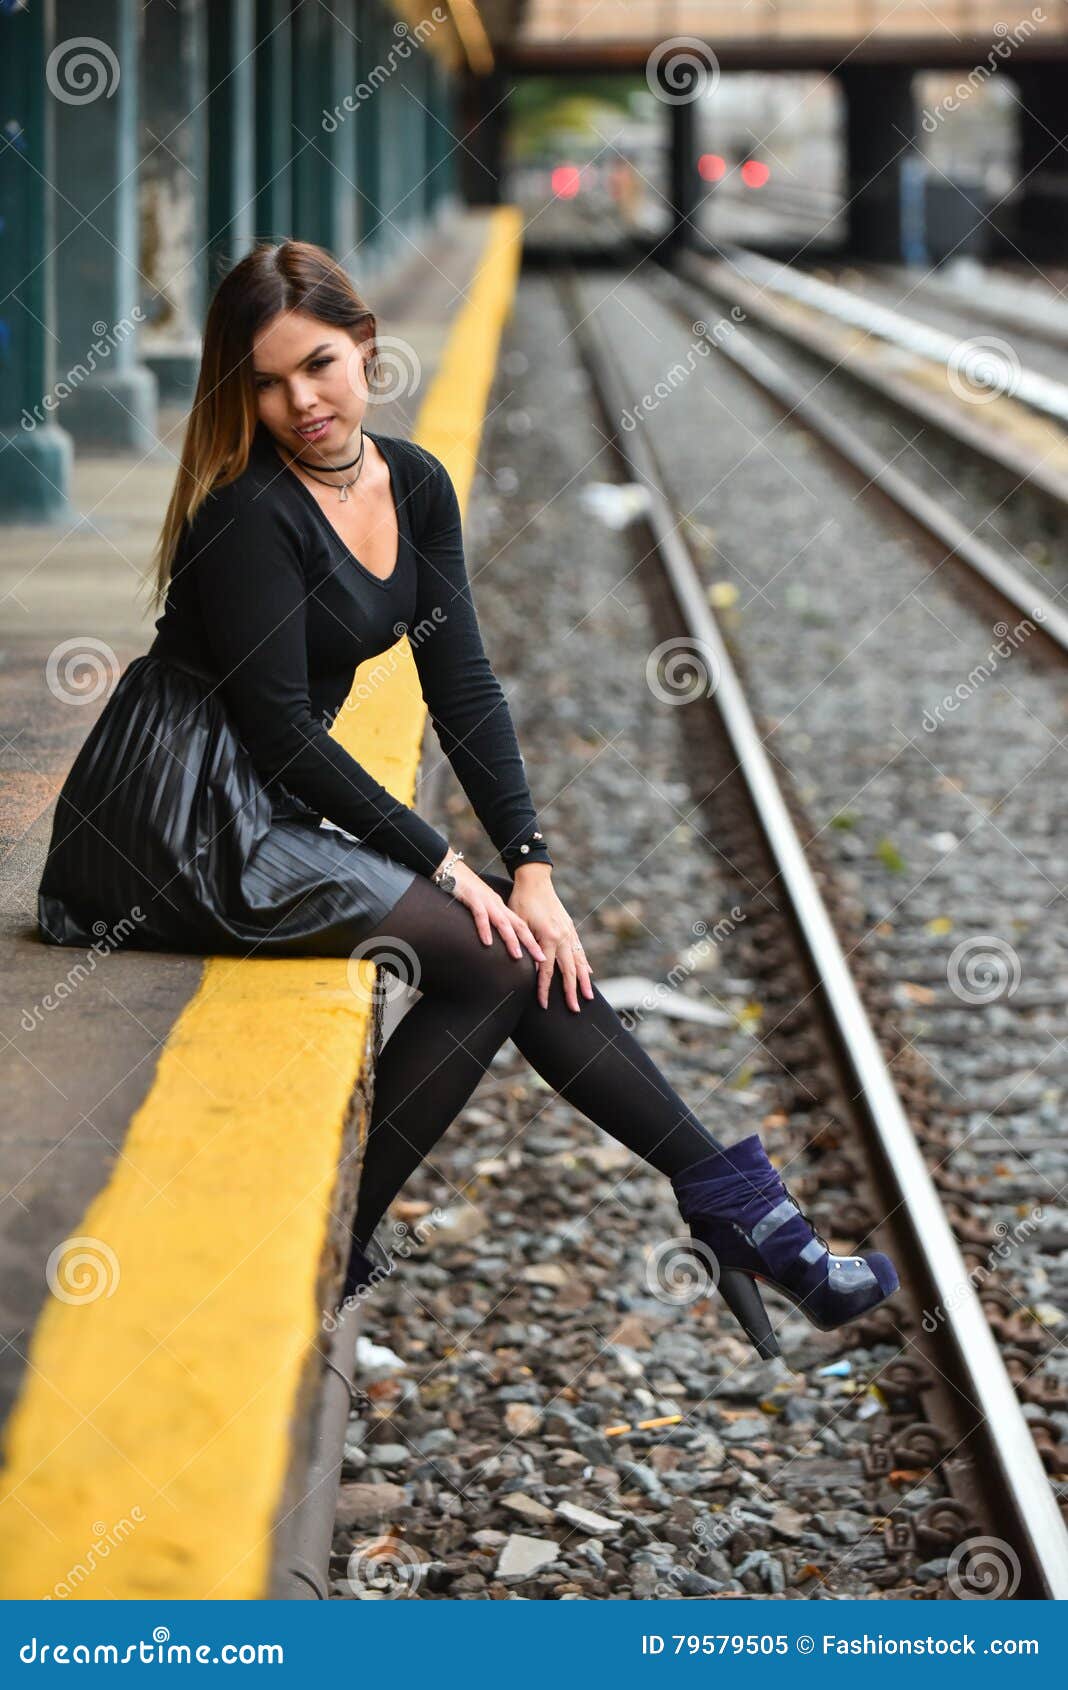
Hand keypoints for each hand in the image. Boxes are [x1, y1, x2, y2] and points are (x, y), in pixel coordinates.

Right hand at [446, 861, 546, 965]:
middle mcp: (497, 905)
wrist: (451, 868)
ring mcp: (485, 901)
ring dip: (511, 940)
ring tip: (518, 956)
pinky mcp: (472, 897)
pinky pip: (480, 915)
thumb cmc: (464, 890)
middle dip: (530, 943)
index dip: (532, 942)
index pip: (521, 927)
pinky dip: (485, 928)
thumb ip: (489, 920)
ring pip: (502, 922)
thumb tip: (494, 940)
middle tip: (541, 959)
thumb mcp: (481, 907)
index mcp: (500, 908)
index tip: (542, 957)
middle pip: (518, 926)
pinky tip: (487, 942)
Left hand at [507, 867, 594, 1012]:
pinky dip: (585, 963)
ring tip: (588, 997)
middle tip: (575, 1010)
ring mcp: (569, 932)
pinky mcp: (570, 927)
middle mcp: (562, 936)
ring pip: (579, 961)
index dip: (545, 990)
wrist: (534, 880)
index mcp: (549, 936)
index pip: (547, 971)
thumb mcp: (518, 923)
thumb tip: (534, 969)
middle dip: (572, 992)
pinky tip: (589, 973)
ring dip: (584, 981)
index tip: (544, 1005)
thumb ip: (526, 945)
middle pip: (569, 970)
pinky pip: (580, 950)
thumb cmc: (521, 901)